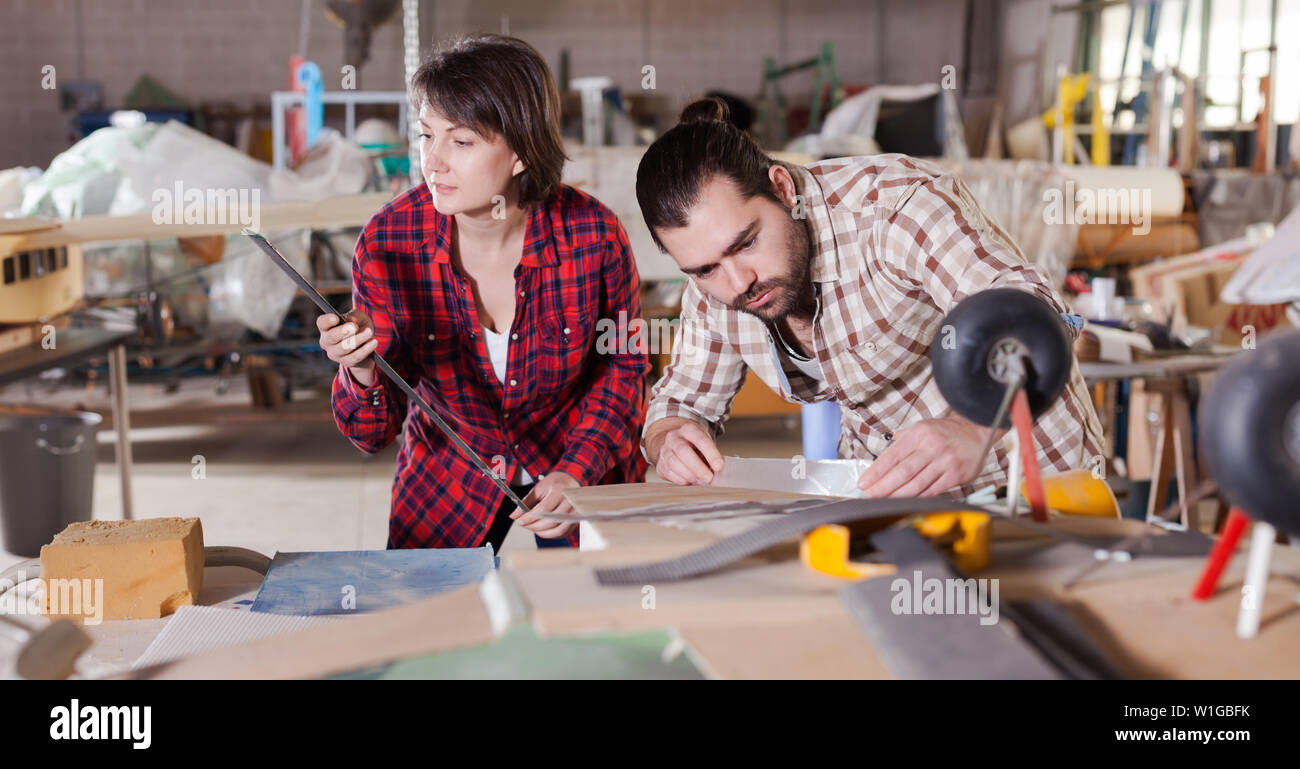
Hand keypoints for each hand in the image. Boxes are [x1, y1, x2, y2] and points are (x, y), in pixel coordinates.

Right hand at [318, 309, 376, 386]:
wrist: (366, 345)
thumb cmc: (359, 327)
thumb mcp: (359, 317)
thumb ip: (355, 316)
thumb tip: (351, 320)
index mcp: (326, 327)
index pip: (322, 322)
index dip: (327, 320)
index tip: (336, 318)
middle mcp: (327, 341)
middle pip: (332, 337)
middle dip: (343, 331)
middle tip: (354, 326)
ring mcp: (335, 353)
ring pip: (344, 347)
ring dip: (358, 339)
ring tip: (369, 332)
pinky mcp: (346, 362)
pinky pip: (355, 356)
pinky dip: (365, 349)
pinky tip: (373, 342)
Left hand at [510, 471, 579, 538]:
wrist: (570, 481)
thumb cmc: (553, 484)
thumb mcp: (539, 488)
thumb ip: (526, 502)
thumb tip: (514, 516)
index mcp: (559, 490)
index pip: (543, 509)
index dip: (530, 518)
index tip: (520, 521)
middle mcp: (570, 502)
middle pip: (551, 521)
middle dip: (534, 526)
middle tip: (524, 525)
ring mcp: (575, 512)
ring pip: (558, 530)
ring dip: (542, 532)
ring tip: (532, 527)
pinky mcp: (576, 520)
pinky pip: (563, 532)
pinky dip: (551, 534)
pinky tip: (542, 530)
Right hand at [643, 417, 723, 485]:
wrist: (676, 445)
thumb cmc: (695, 447)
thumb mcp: (705, 445)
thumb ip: (711, 456)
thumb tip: (717, 471)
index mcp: (688, 430)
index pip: (700, 439)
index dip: (711, 454)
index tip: (719, 466)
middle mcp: (674, 437)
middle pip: (683, 450)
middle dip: (697, 467)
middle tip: (709, 478)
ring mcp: (664, 450)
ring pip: (673, 462)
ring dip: (688, 475)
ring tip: (700, 482)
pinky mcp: (660, 464)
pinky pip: (667, 472)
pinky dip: (679, 479)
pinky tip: (689, 482)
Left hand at [856, 416, 993, 497]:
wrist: (977, 430)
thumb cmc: (946, 431)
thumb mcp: (922, 427)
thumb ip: (903, 441)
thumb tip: (882, 458)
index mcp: (919, 434)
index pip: (893, 455)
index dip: (876, 471)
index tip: (863, 483)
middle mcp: (932, 447)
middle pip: (903, 472)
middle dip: (882, 487)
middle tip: (868, 496)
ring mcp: (945, 461)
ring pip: (917, 483)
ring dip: (897, 495)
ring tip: (882, 502)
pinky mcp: (956, 475)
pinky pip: (933, 490)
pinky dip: (918, 498)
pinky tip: (905, 503)